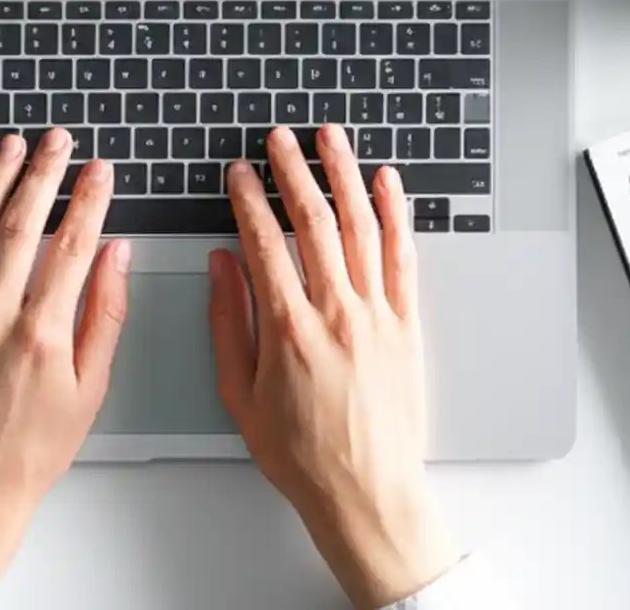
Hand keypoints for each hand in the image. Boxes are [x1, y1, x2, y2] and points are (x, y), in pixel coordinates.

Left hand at [0, 130, 131, 609]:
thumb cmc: (32, 449)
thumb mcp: (91, 389)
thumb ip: (105, 316)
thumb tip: (116, 258)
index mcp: (43, 333)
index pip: (71, 246)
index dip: (89, 199)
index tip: (100, 171)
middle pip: (20, 225)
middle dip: (43, 173)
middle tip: (57, 140)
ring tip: (10, 147)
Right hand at [209, 124, 457, 608]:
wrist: (367, 491)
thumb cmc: (301, 454)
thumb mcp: (241, 396)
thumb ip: (229, 323)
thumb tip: (222, 265)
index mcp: (289, 328)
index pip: (265, 243)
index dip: (248, 200)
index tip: (239, 173)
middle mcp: (336, 312)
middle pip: (314, 222)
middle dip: (292, 172)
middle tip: (279, 139)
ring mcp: (378, 315)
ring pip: (361, 227)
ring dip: (344, 176)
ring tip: (330, 139)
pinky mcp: (407, 325)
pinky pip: (403, 257)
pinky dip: (396, 215)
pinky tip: (387, 184)